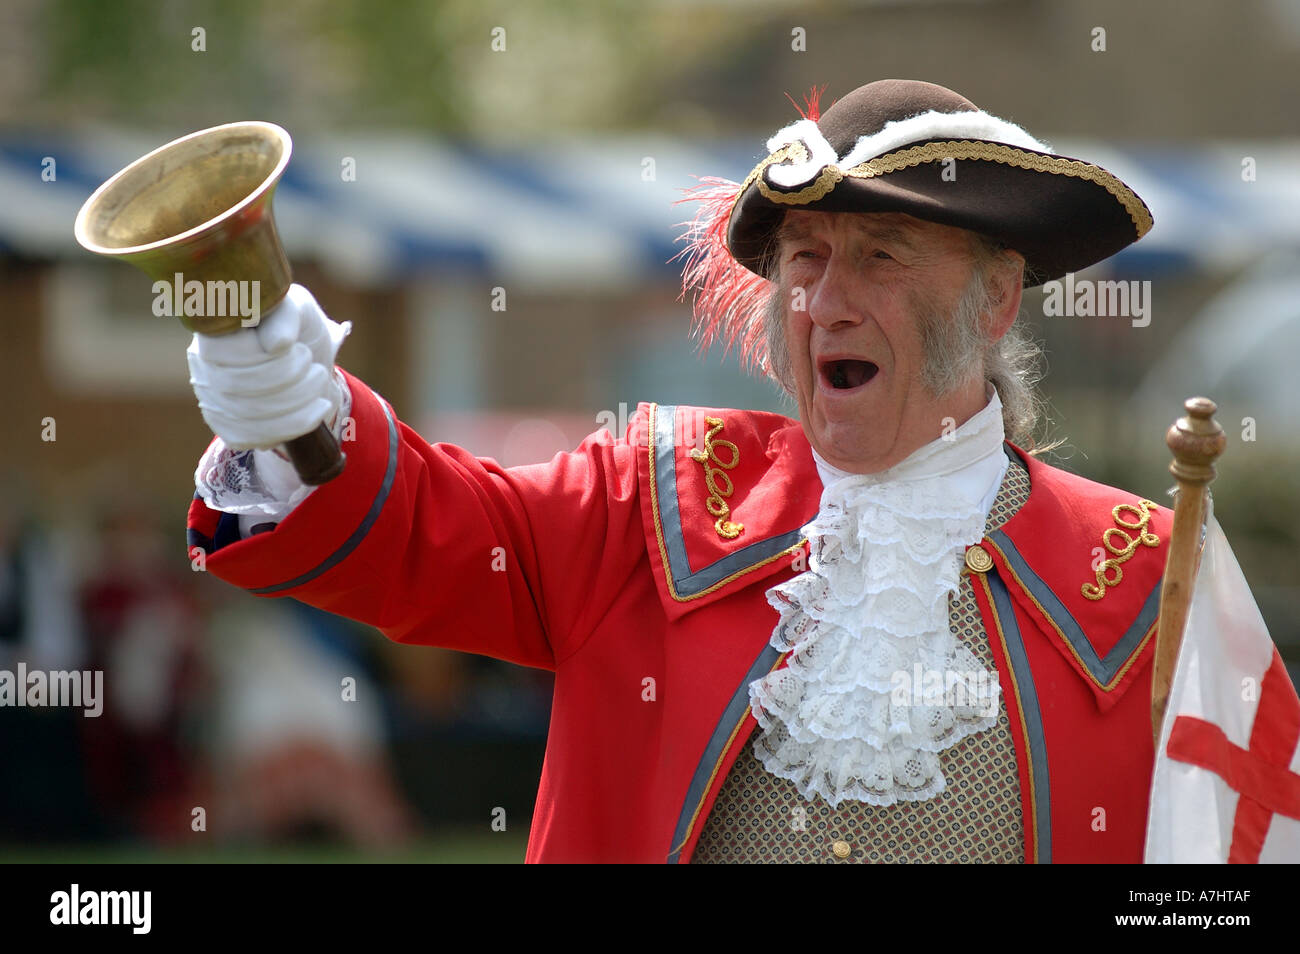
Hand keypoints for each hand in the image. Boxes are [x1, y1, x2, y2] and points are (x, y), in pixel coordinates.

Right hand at [186, 283, 350, 449]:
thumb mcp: (297, 309)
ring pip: (246, 414)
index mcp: (211, 332)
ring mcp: (212, 400)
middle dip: (288, 379)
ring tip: (320, 382)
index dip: (263, 356)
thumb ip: (286, 316)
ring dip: (298, 401)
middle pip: (234, 385)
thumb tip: (277, 343)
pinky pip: (253, 437)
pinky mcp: (227, 427)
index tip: (298, 348)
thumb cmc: (297, 328)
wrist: (308, 363)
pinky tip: (318, 409)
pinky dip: (295, 425)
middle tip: (315, 367)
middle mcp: (203, 367)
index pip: (219, 352)